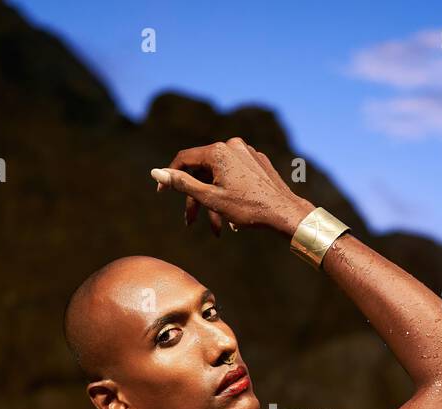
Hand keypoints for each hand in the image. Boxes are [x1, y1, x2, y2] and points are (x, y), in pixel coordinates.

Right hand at [151, 138, 314, 237]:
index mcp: (218, 151)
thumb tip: (155, 172)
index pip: (184, 159)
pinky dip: (229, 194)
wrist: (286, 213)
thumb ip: (182, 183)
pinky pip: (235, 176)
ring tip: (217, 228)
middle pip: (203, 170)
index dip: (170, 176)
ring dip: (214, 202)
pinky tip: (233, 219)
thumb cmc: (249, 208)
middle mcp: (232, 146)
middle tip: (190, 221)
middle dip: (196, 198)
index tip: (162, 192)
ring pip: (220, 176)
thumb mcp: (210, 198)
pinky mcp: (258, 162)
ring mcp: (247, 153)